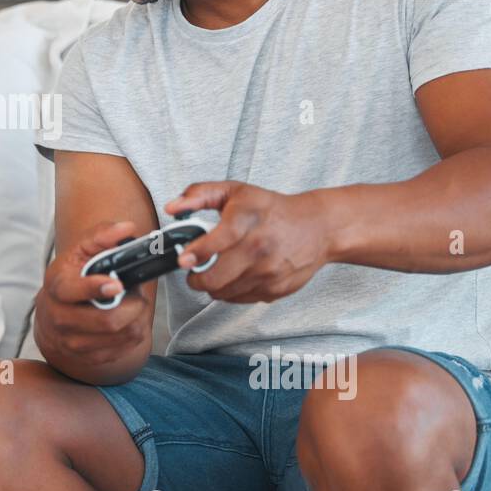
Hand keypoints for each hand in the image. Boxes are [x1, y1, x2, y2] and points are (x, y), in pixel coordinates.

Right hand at [35, 220, 154, 367]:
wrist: (53, 316)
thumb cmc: (71, 278)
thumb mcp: (81, 252)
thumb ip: (102, 236)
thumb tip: (127, 228)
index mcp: (57, 286)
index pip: (74, 291)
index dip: (96, 288)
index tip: (117, 284)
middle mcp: (60, 317)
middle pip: (108, 321)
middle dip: (133, 306)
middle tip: (137, 294)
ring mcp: (72, 342)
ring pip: (120, 336)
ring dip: (137, 320)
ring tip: (134, 306)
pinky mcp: (86, 358)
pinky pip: (122, 351)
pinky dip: (133, 335)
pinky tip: (129, 322)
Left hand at [166, 181, 331, 303]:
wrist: (317, 228)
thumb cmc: (271, 209)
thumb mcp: (235, 191)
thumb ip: (199, 194)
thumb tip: (172, 207)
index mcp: (248, 220)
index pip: (218, 241)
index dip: (197, 253)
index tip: (184, 260)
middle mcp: (260, 248)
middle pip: (216, 278)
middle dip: (196, 279)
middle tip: (193, 270)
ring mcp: (269, 272)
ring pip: (224, 293)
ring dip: (213, 286)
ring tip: (216, 271)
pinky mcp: (276, 290)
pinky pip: (240, 299)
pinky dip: (232, 291)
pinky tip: (236, 275)